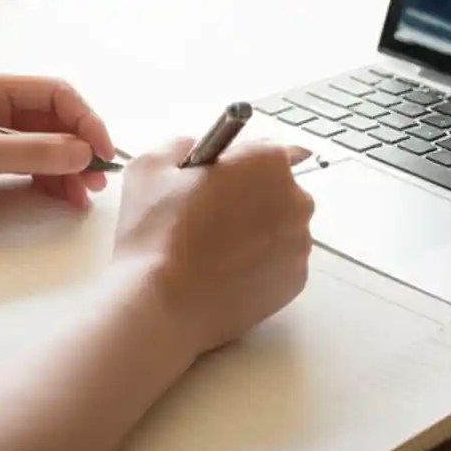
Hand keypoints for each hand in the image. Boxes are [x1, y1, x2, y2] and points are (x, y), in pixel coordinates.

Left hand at [0, 72, 115, 230]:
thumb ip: (28, 151)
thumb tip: (84, 153)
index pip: (55, 94)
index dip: (86, 121)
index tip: (103, 156)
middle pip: (53, 118)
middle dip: (80, 146)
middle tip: (98, 183)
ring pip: (43, 143)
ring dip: (67, 166)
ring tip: (83, 197)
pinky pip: (25, 163)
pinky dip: (47, 178)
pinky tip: (61, 197)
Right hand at [112, 136, 315, 355]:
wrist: (162, 305)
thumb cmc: (156, 231)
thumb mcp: (151, 166)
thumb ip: (181, 145)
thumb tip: (195, 149)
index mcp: (267, 162)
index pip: (267, 150)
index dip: (241, 164)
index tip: (223, 179)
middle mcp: (296, 199)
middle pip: (278, 190)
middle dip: (251, 198)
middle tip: (210, 218)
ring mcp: (299, 244)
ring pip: (281, 229)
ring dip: (257, 233)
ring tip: (215, 252)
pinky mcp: (296, 282)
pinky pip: (280, 263)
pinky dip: (260, 266)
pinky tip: (226, 274)